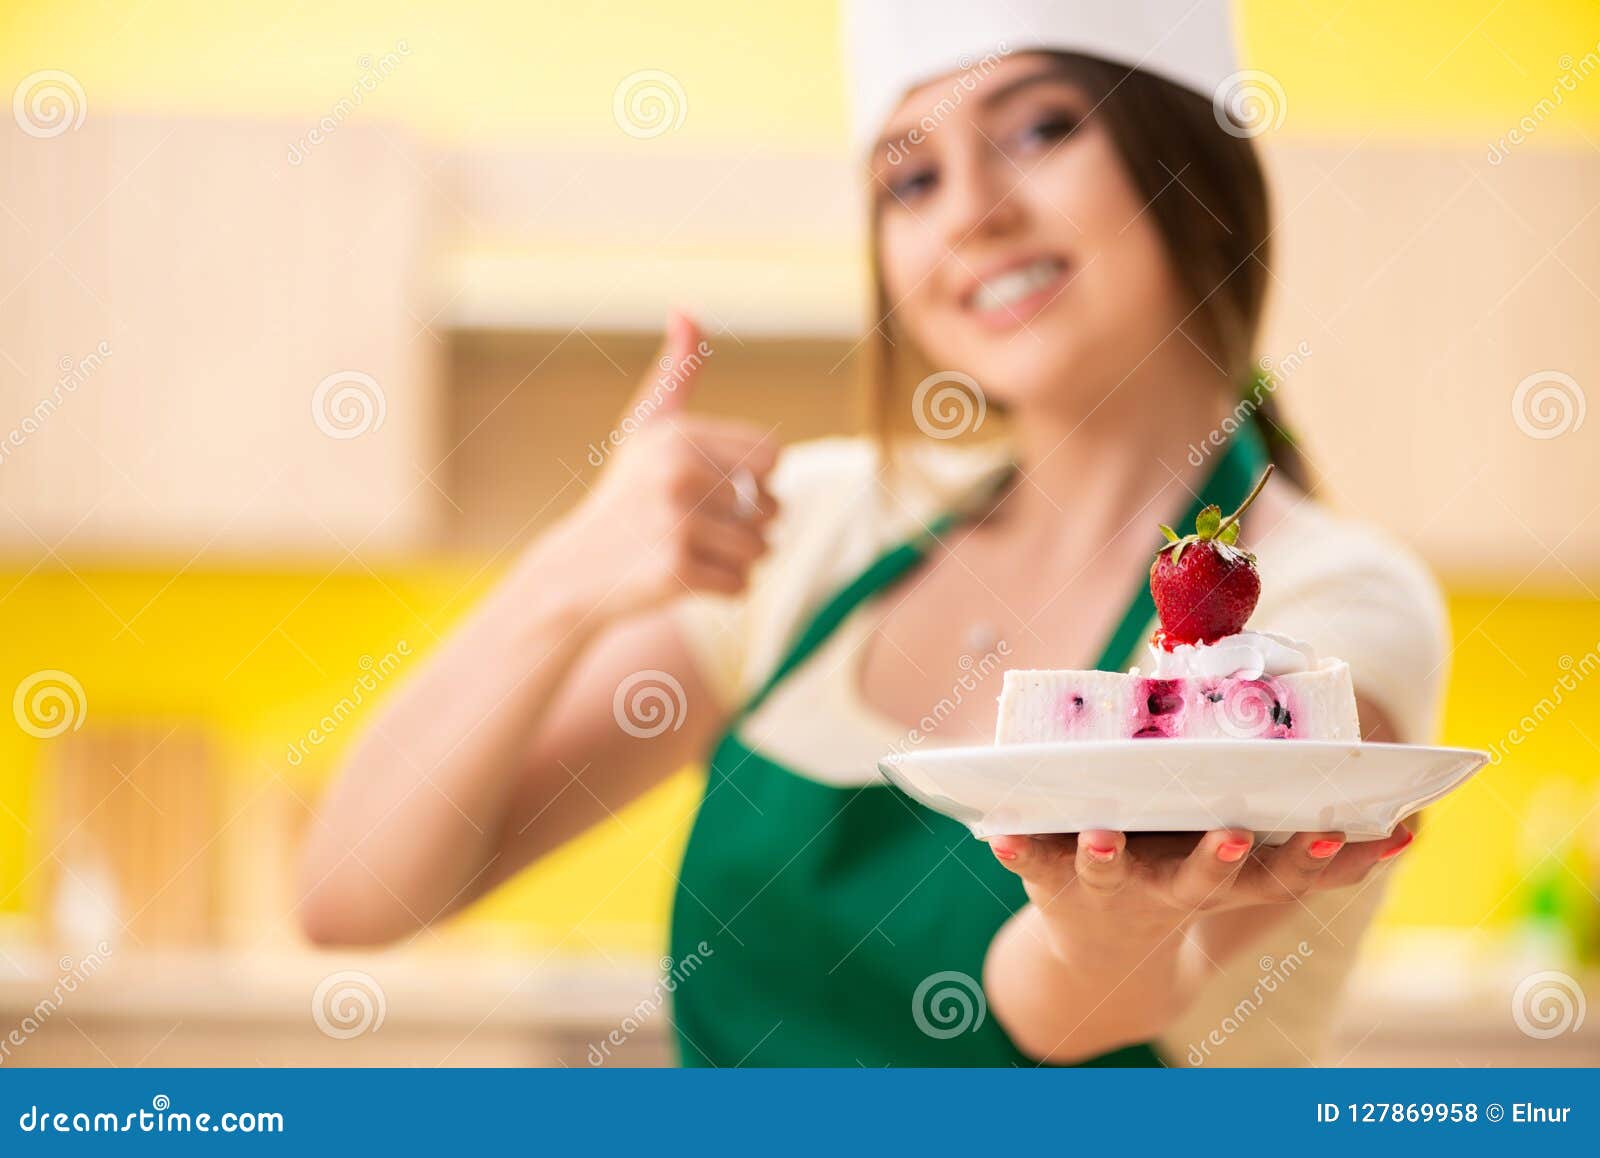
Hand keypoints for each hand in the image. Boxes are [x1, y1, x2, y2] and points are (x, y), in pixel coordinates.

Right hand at [536, 311, 779, 621]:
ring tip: (694, 551)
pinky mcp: (677, 570)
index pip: (772, 457)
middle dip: (749, 524)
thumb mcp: (646, 427)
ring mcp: (677, 523)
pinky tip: (686, 578)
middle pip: (771, 506)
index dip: (754, 479)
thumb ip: (676, 372)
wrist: (576, 570)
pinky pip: (743, 586)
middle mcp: (678, 474)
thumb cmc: (625, 494)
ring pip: (761, 549)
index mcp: (679, 436)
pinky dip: (724, 589)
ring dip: (739, 560)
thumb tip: (685, 310)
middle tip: (701, 527)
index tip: (717, 486)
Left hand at [989, 824, 1413, 964]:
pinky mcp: (1050, 878)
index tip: (1340, 826)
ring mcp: (1107, 886)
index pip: (1276, 873)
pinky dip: (1012, 849)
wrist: (1097, 957)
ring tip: (1100, 835)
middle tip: (1230, 835)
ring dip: (1105, 856)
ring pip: (1107, 873)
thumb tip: (1413, 829)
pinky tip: (995, 835)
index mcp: (1220, 882)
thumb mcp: (1248, 880)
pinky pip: (1028, 861)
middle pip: (1196, 880)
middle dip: (1215, 859)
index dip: (1310, 856)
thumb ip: (1315, 857)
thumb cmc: (1183, 885)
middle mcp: (1167, 890)